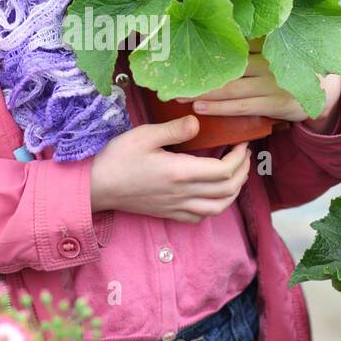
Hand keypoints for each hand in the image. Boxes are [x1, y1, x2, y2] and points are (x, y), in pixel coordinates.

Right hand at [90, 115, 251, 222]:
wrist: (96, 186)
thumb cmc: (118, 158)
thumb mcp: (144, 135)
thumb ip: (175, 129)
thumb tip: (198, 123)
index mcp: (180, 172)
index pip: (223, 170)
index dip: (239, 158)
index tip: (241, 143)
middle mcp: (182, 193)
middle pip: (227, 190)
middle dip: (242, 172)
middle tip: (243, 155)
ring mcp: (176, 206)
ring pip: (218, 208)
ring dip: (233, 192)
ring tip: (235, 175)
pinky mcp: (168, 213)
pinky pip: (200, 217)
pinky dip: (215, 207)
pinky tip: (213, 195)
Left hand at [173, 42, 340, 128]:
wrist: (325, 89)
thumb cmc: (289, 64)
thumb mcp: (277, 43)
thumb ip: (254, 32)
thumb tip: (227, 9)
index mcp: (267, 41)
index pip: (234, 40)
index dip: (207, 43)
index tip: (179, 46)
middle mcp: (269, 59)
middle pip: (228, 65)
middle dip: (199, 72)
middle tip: (172, 75)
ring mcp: (273, 82)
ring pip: (232, 88)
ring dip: (204, 92)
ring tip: (179, 94)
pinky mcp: (275, 103)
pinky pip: (242, 106)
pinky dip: (220, 108)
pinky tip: (200, 107)